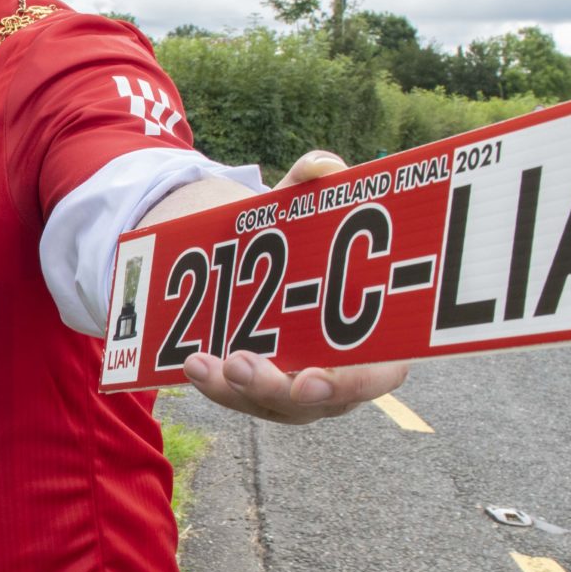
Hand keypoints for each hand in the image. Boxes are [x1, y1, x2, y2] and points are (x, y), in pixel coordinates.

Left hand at [181, 149, 410, 421]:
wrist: (263, 259)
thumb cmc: (303, 239)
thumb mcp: (305, 208)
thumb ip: (314, 184)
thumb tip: (322, 167)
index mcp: (376, 339)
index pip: (380, 374)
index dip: (353, 382)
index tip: (312, 377)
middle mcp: (340, 374)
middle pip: (316, 401)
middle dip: (277, 388)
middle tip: (243, 364)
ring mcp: (298, 390)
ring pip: (271, 404)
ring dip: (236, 389)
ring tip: (205, 362)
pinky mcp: (260, 392)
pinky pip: (239, 399)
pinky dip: (214, 385)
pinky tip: (190, 363)